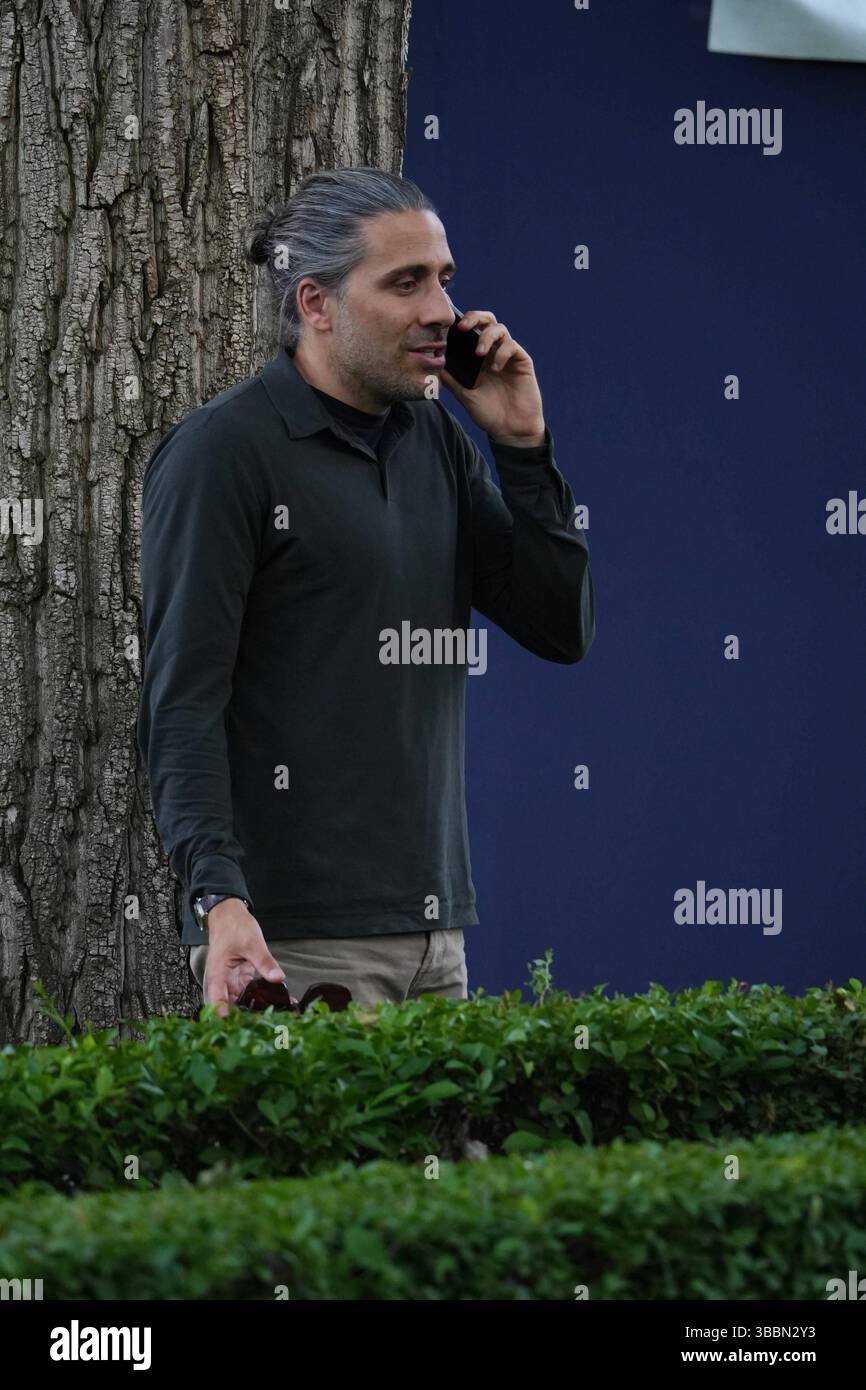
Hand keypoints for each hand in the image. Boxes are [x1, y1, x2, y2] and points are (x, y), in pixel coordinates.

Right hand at [203, 898, 285, 1018]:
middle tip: (267, 1026)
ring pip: (240, 1004)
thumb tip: (278, 978)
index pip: (216, 1001)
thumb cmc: (233, 926)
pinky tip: (278, 1004)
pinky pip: (250, 994)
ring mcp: (231, 983)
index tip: (239, 1025)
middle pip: (229, 1008)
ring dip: (255, 1011)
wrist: (229, 915)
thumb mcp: (252, 943)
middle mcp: (222, 983)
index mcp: (217, 975)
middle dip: (245, 1019)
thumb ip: (265, 962)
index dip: (225, 1015)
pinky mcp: (240, 980)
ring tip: (276, 1017)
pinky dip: (261, 1000)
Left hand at [440, 309, 545, 445]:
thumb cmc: (488, 413)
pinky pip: (512, 346)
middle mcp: (493, 351)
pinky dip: (502, 353)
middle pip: (486, 320)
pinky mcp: (522, 361)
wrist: (510, 429)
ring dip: (487, 336)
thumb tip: (433, 363)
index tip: (447, 325)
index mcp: (478, 357)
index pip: (470, 330)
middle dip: (474, 317)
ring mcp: (508, 355)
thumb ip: (451, 378)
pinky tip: (495, 368)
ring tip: (479, 354)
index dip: (461, 322)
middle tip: (463, 327)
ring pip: (499, 329)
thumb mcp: (464, 395)